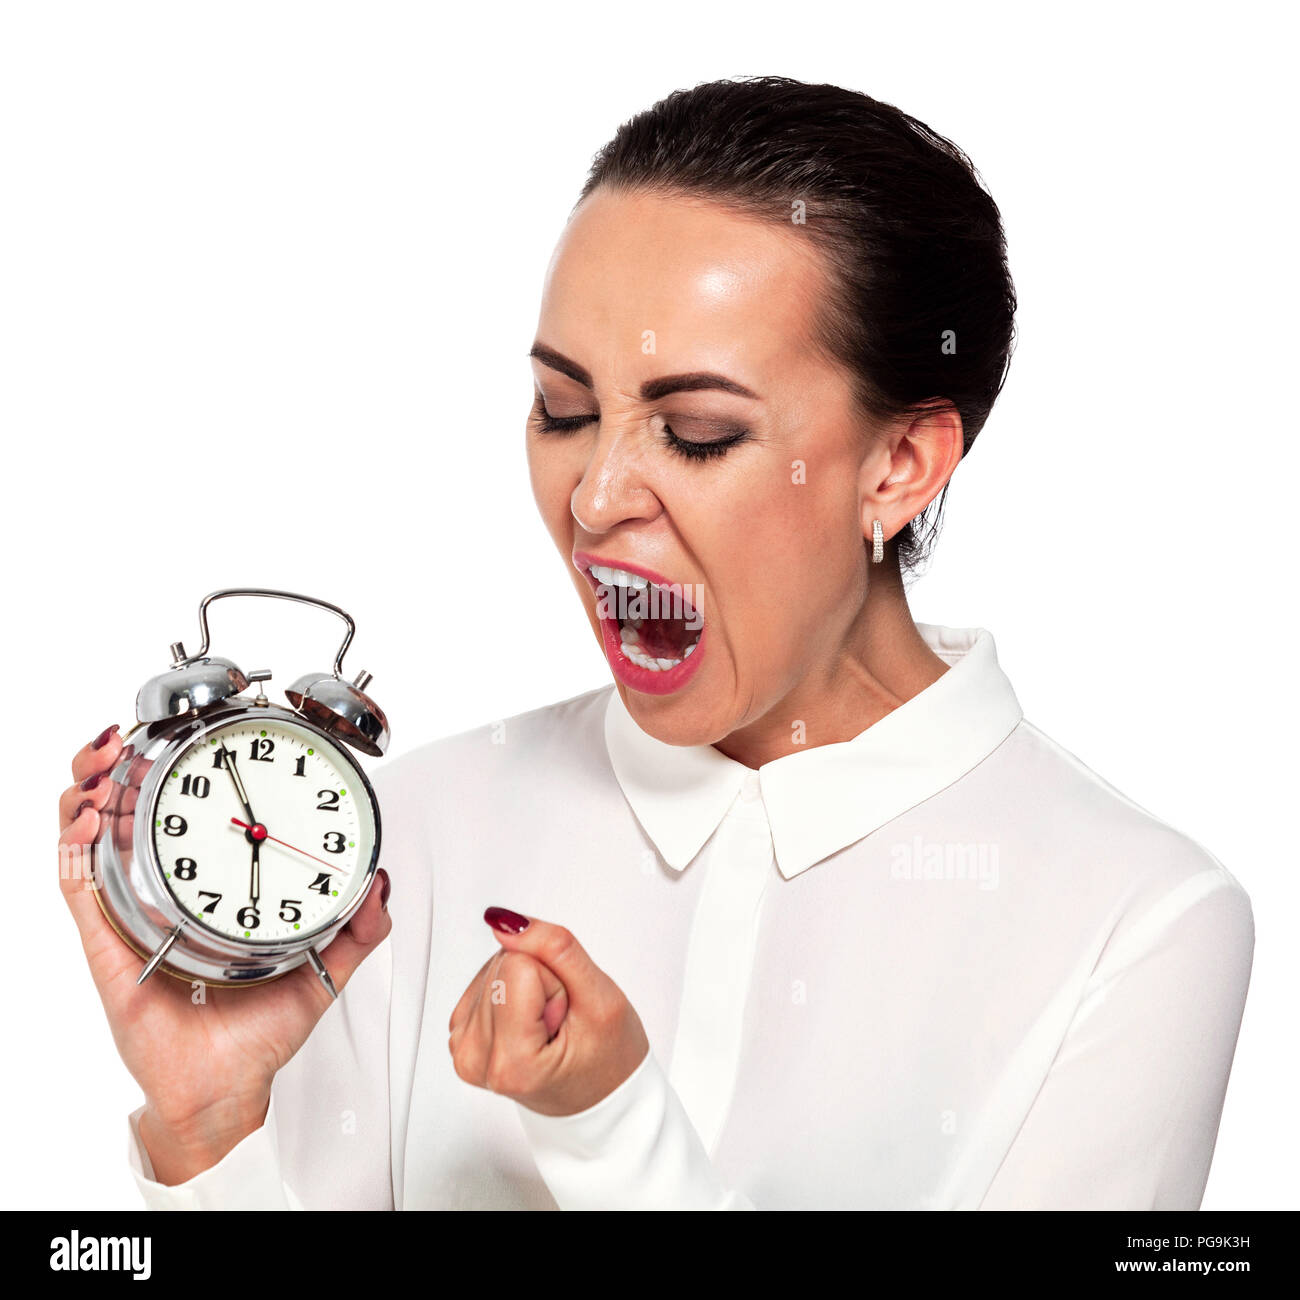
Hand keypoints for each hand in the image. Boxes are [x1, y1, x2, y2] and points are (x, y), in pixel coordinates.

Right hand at [58, 723, 392, 1183]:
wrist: (223, 1090)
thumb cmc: (259, 1034)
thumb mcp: (321, 970)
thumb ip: (357, 929)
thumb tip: (381, 882)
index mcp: (210, 891)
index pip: (190, 818)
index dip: (182, 771)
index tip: (195, 737)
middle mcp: (164, 896)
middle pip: (130, 812)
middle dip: (124, 763)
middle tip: (138, 735)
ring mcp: (130, 915)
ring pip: (92, 836)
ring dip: (92, 787)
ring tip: (107, 758)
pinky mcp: (106, 943)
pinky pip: (78, 884)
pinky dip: (74, 843)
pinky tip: (86, 814)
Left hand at [447, 908, 649, 1116]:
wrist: (599, 1098)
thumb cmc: (608, 1061)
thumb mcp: (602, 998)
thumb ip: (555, 949)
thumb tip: (503, 920)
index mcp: (509, 1061)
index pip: (518, 964)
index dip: (555, 979)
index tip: (567, 1015)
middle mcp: (475, 1058)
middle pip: (504, 964)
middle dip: (542, 982)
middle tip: (562, 1020)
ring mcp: (464, 1049)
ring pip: (495, 967)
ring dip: (530, 987)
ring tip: (550, 1025)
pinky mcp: (463, 1035)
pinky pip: (488, 978)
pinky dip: (515, 992)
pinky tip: (533, 1022)